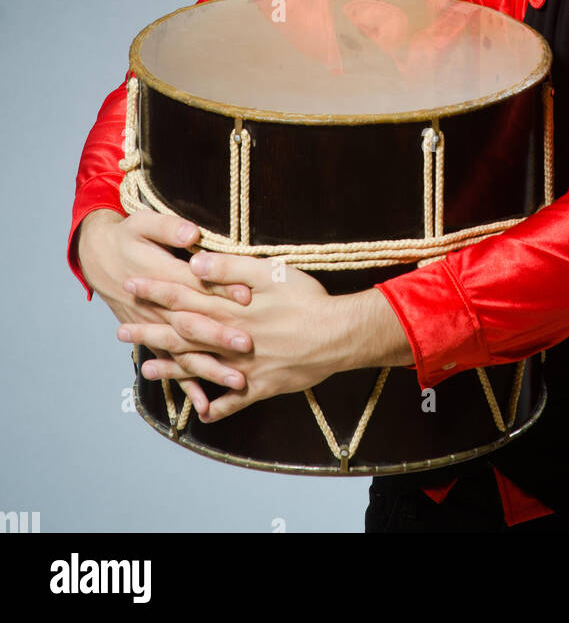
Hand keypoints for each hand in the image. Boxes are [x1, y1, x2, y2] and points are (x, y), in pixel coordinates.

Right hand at [76, 209, 251, 415]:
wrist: (98, 258)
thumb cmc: (127, 236)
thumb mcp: (144, 222)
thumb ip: (169, 229)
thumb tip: (190, 235)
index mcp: (161, 275)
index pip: (194, 284)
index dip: (220, 289)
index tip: (247, 296)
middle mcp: (158, 308)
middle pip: (192, 324)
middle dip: (220, 336)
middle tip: (248, 345)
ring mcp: (154, 327)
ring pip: (184, 353)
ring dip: (209, 369)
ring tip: (237, 382)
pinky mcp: (152, 339)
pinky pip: (171, 366)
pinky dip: (186, 387)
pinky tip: (205, 407)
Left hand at [119, 253, 334, 422]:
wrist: (337, 335)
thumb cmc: (305, 297)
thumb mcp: (268, 272)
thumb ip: (229, 268)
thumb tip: (193, 263)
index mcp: (229, 310)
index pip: (184, 298)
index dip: (156, 291)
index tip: (132, 285)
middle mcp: (229, 341)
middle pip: (182, 336)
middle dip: (151, 332)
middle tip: (121, 331)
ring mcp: (243, 368)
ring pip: (200, 370)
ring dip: (172, 370)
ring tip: (147, 371)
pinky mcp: (261, 386)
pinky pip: (233, 403)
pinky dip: (217, 408)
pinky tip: (202, 414)